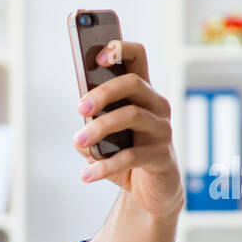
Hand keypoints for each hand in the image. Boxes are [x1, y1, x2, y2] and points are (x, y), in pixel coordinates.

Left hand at [73, 39, 184, 218]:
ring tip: (79, 140)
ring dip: (100, 127)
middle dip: (103, 92)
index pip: (137, 58)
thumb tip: (80, 136)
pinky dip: (105, 166)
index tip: (97, 58)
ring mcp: (162, 130)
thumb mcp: (103, 139)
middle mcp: (156, 106)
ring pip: (132, 115)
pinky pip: (132, 156)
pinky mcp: (162, 157)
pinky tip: (86, 174)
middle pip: (134, 83)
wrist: (149, 192)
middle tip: (80, 108)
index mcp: (141, 94)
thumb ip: (90, 129)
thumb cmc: (124, 156)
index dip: (120, 50)